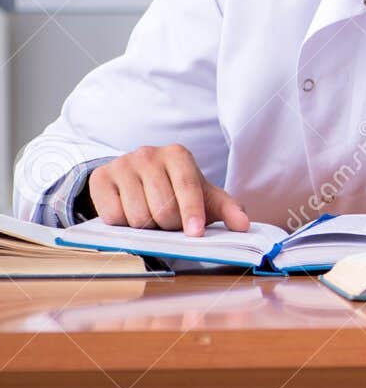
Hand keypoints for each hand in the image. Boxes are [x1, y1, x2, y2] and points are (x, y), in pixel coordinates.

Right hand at [87, 144, 249, 236]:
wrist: (137, 181)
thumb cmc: (176, 190)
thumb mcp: (204, 197)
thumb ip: (227, 210)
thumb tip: (244, 226)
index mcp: (178, 155)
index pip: (187, 186)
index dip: (192, 212)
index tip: (195, 234)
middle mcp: (148, 154)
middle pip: (162, 206)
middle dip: (168, 225)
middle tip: (168, 223)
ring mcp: (122, 164)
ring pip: (137, 214)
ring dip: (147, 227)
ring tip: (150, 218)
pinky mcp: (100, 178)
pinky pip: (112, 216)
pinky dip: (123, 225)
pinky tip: (129, 215)